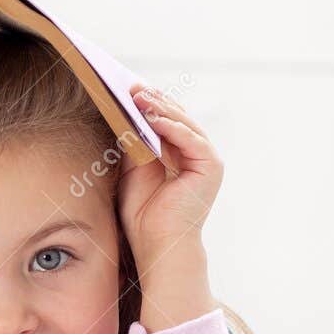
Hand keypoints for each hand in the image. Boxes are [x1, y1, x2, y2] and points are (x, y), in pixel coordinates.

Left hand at [118, 84, 221, 328]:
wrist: (156, 246)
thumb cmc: (143, 216)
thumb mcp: (132, 171)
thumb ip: (133, 144)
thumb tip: (122, 112)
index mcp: (179, 154)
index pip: (165, 120)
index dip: (148, 104)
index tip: (125, 89)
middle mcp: (196, 154)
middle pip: (176, 117)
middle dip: (153, 101)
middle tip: (130, 87)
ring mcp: (206, 160)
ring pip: (184, 124)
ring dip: (160, 108)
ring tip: (138, 98)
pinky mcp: (211, 167)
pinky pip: (191, 139)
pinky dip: (172, 126)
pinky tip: (152, 117)